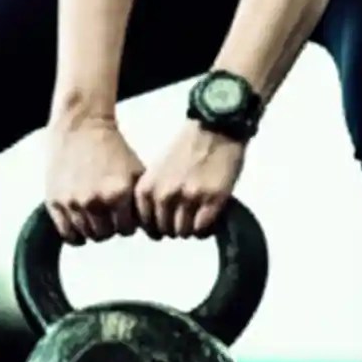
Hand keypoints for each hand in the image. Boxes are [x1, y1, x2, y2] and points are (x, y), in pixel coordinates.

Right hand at [45, 117, 145, 244]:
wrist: (80, 127)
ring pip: (87, 236)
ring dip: (93, 228)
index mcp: (118, 193)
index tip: (124, 213)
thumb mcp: (135, 172)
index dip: (127, 223)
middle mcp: (95, 201)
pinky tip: (81, 223)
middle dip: (110, 226)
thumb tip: (148, 227)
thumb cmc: (112, 149)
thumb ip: (141, 201)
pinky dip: (75, 234)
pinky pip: (67, 234)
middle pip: (107, 234)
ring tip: (95, 214)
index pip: (127, 230)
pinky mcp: (55, 202)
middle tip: (108, 213)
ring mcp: (73, 203)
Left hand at [135, 120, 244, 238]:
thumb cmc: (186, 148)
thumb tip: (158, 222)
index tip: (170, 219)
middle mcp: (164, 196)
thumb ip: (154, 194)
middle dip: (177, 226)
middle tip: (188, 215)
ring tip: (200, 214)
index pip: (147, 225)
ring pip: (185, 233)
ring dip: (192, 228)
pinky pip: (203, 230)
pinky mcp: (212, 201)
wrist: (214, 128)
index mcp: (147, 189)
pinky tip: (210, 216)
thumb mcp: (158, 170)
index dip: (159, 225)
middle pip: (166, 232)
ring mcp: (188, 200)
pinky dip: (206, 228)